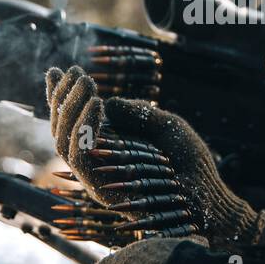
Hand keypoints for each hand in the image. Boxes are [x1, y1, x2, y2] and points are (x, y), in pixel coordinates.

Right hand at [45, 66, 198, 243]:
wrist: (207, 193)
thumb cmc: (190, 163)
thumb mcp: (165, 126)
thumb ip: (137, 113)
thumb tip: (107, 102)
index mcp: (109, 149)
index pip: (75, 122)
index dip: (62, 97)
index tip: (57, 69)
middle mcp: (97, 164)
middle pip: (61, 130)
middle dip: (62, 98)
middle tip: (72, 71)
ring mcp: (96, 178)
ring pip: (63, 141)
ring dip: (71, 107)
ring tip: (85, 81)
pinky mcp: (99, 188)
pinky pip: (78, 155)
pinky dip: (83, 127)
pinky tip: (97, 103)